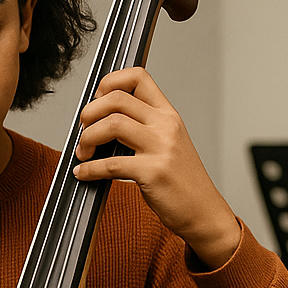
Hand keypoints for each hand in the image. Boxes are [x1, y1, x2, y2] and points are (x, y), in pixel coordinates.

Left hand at [73, 68, 240, 269]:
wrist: (204, 211)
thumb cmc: (182, 180)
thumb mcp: (168, 143)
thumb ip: (143, 128)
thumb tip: (101, 122)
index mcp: (168, 114)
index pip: (138, 76)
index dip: (110, 82)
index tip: (97, 100)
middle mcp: (166, 125)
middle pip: (116, 99)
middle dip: (90, 113)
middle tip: (83, 130)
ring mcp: (161, 148)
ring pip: (111, 125)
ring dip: (87, 138)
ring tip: (83, 152)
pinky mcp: (153, 173)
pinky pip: (110, 164)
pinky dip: (90, 169)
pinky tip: (84, 173)